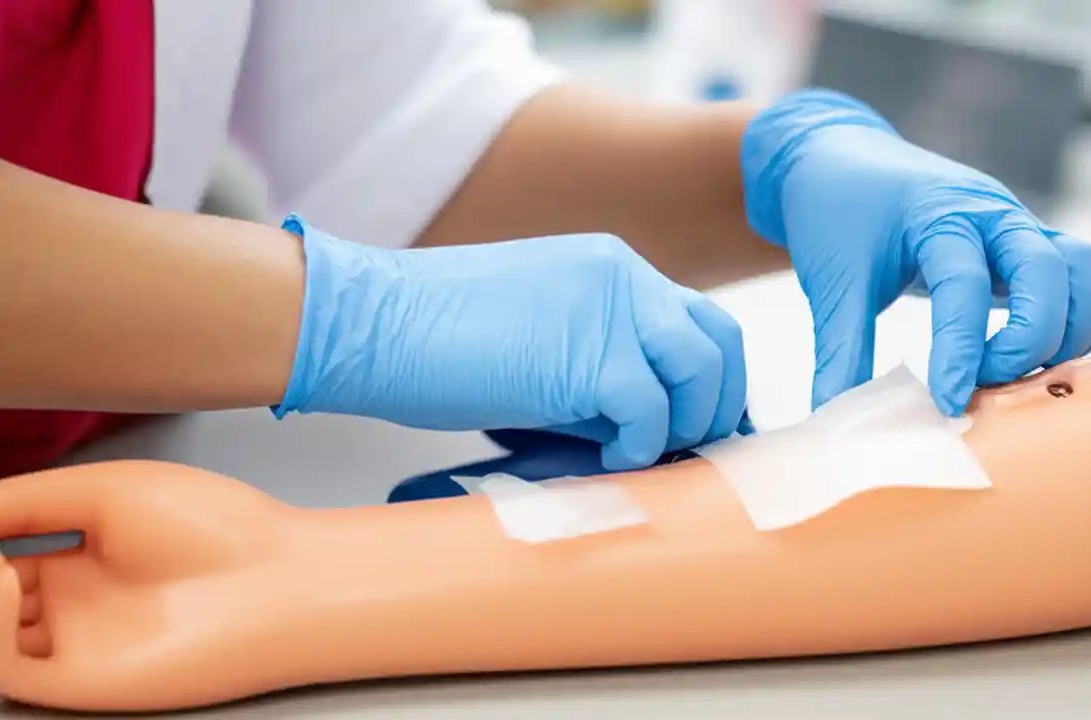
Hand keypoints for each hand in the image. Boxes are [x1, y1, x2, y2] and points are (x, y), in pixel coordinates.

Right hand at [0, 461, 293, 711]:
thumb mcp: (105, 491)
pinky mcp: (79, 683)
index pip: (0, 551)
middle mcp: (74, 600)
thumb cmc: (213, 527)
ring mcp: (74, 641)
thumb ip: (24, 501)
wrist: (275, 581)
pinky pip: (4, 670)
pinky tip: (2, 580)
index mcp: (85, 552)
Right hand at [276, 217, 746, 469]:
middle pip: (720, 342)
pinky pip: (650, 412)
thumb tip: (647, 426)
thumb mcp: (539, 342)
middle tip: (681, 450)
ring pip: (701, 373)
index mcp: (612, 269)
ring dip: (680, 425)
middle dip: (714, 405)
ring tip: (634, 452)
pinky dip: (638, 447)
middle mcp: (622, 276)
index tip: (691, 426)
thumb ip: (599, 368)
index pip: (699, 321)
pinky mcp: (587, 356)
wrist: (370, 325)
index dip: (709, 381)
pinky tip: (602, 456)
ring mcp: (608, 309)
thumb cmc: (437, 343)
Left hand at [741, 90, 1090, 414]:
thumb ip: (841, 351)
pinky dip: (1078, 319)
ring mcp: (1017, 226)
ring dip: (1066, 330)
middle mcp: (992, 214)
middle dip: (1028, 339)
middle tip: (984, 383)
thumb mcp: (832, 282)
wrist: (840, 160)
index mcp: (937, 215)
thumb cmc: (837, 215)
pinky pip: (1081, 276)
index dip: (960, 350)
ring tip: (1014, 373)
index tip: (945, 402)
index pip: (964, 284)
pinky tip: (1036, 357)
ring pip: (1081, 270)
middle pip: (1048, 269)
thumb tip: (837, 419)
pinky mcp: (1028, 243)